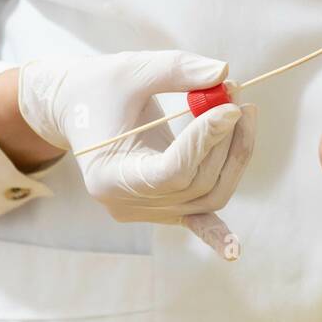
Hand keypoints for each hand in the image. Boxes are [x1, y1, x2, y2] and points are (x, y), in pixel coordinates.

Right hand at [14, 50, 256, 258]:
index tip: (230, 108)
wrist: (78, 109)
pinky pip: (196, 222)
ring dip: (233, 158)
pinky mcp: (163, 208)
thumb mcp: (132, 69)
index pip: (171, 171)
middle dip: (224, 142)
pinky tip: (234, 253)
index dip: (206, 141)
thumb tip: (224, 73)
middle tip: (239, 100)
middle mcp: (125, 204)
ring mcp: (146, 212)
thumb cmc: (100, 87)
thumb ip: (176, 69)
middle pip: (196, 185)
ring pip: (207, 196)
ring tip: (242, 115)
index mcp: (108, 176)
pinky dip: (216, 233)